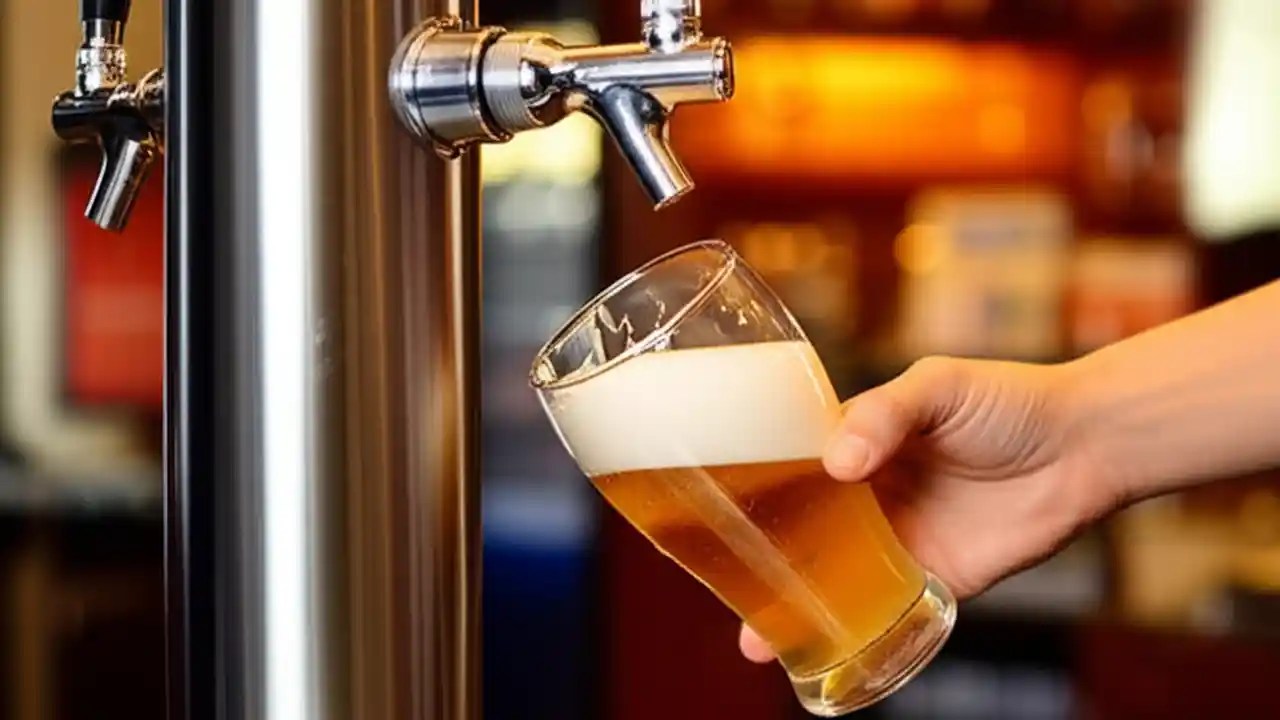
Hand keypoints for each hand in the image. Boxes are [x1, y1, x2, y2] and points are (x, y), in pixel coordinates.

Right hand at [740, 357, 1111, 662]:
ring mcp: (902, 538)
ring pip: (836, 577)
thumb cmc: (1008, 400)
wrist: (1085, 444)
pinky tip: (824, 650)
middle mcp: (871, 494)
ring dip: (797, 605)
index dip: (754, 490)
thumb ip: (885, 414)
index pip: (793, 467)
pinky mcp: (939, 576)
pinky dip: (857, 631)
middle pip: (804, 530)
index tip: (711, 513)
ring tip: (756, 638)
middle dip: (762, 561)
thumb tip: (837, 463)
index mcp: (859, 442)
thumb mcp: (937, 386)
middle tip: (725, 588)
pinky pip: (889, 610)